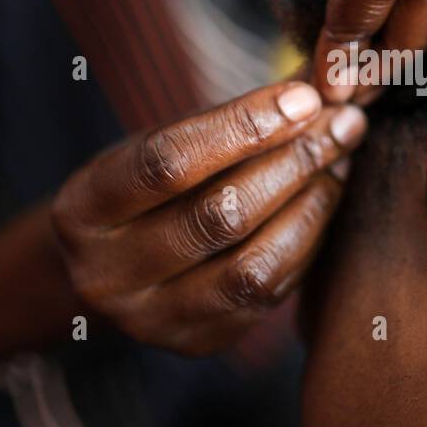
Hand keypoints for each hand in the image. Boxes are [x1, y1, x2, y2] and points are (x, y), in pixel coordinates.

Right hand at [50, 82, 364, 354]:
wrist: (107, 272)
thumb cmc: (142, 191)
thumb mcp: (157, 144)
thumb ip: (226, 119)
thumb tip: (316, 81)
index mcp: (83, 210)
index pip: (169, 162)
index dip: (244, 125)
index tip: (304, 96)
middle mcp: (108, 274)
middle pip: (220, 216)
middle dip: (295, 161)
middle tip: (343, 123)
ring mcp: (150, 321)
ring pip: (251, 267)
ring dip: (310, 207)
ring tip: (340, 162)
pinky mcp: (196, 345)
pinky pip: (268, 297)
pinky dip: (305, 243)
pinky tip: (323, 203)